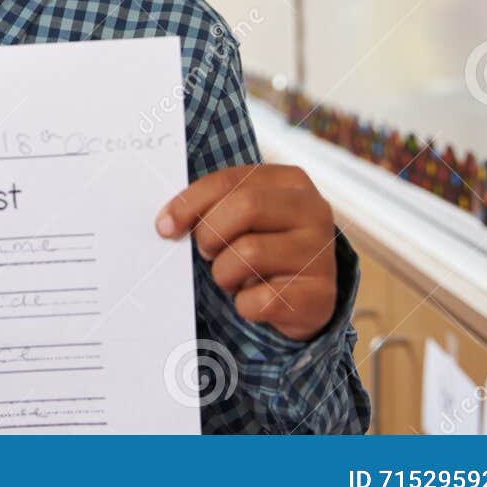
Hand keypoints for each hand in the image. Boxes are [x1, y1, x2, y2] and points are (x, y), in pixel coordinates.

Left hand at [155, 163, 337, 340]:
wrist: (305, 297)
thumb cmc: (262, 247)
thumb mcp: (242, 218)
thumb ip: (213, 207)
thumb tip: (166, 224)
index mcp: (291, 182)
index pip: (229, 180)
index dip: (189, 203)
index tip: (164, 226)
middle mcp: (315, 211)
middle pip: (245, 207)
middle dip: (210, 234)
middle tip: (206, 252)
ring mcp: (321, 253)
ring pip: (249, 253)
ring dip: (225, 273)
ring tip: (234, 277)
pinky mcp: (320, 295)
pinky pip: (261, 299)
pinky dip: (245, 305)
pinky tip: (253, 299)